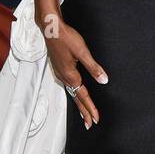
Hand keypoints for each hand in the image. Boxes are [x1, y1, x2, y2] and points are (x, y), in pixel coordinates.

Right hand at [37, 11, 107, 128]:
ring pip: (72, 93)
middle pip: (76, 98)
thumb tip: (104, 80)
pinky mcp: (59, 68)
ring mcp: (60, 73)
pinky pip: (68, 86)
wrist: (50, 28)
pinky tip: (75, 93)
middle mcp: (64, 77)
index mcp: (70, 75)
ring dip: (79, 104)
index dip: (90, 108)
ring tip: (84, 114)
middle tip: (90, 124)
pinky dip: (73, 94)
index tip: (96, 119)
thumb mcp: (83, 52)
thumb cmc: (66, 38)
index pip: (83, 96)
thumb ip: (94, 67)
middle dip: (84, 112)